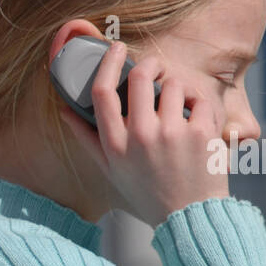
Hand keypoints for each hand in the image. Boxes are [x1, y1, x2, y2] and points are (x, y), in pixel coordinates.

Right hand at [57, 41, 228, 227]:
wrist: (187, 217)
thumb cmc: (147, 193)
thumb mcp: (111, 169)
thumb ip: (87, 139)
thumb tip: (64, 111)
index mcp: (115, 145)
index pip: (102, 93)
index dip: (108, 63)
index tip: (117, 48)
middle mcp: (140, 137)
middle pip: (140, 76)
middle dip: (151, 64)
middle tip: (157, 69)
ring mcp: (171, 134)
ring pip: (174, 84)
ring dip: (178, 88)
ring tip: (181, 104)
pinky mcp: (199, 134)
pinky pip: (201, 99)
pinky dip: (201, 104)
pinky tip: (198, 118)